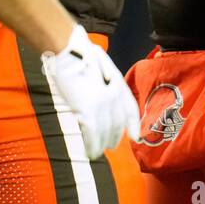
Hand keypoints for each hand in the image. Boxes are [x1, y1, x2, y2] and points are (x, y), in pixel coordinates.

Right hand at [42, 25, 140, 158]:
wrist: (69, 51)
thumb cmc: (81, 55)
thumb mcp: (101, 67)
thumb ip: (106, 84)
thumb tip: (103, 97)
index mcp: (119, 85)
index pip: (131, 110)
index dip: (134, 126)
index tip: (135, 137)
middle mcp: (114, 97)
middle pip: (117, 126)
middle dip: (114, 138)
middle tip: (109, 146)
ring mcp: (101, 105)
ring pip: (105, 134)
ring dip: (101, 146)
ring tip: (95, 152)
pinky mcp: (87, 111)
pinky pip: (92, 136)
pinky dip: (91, 146)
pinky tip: (88, 151)